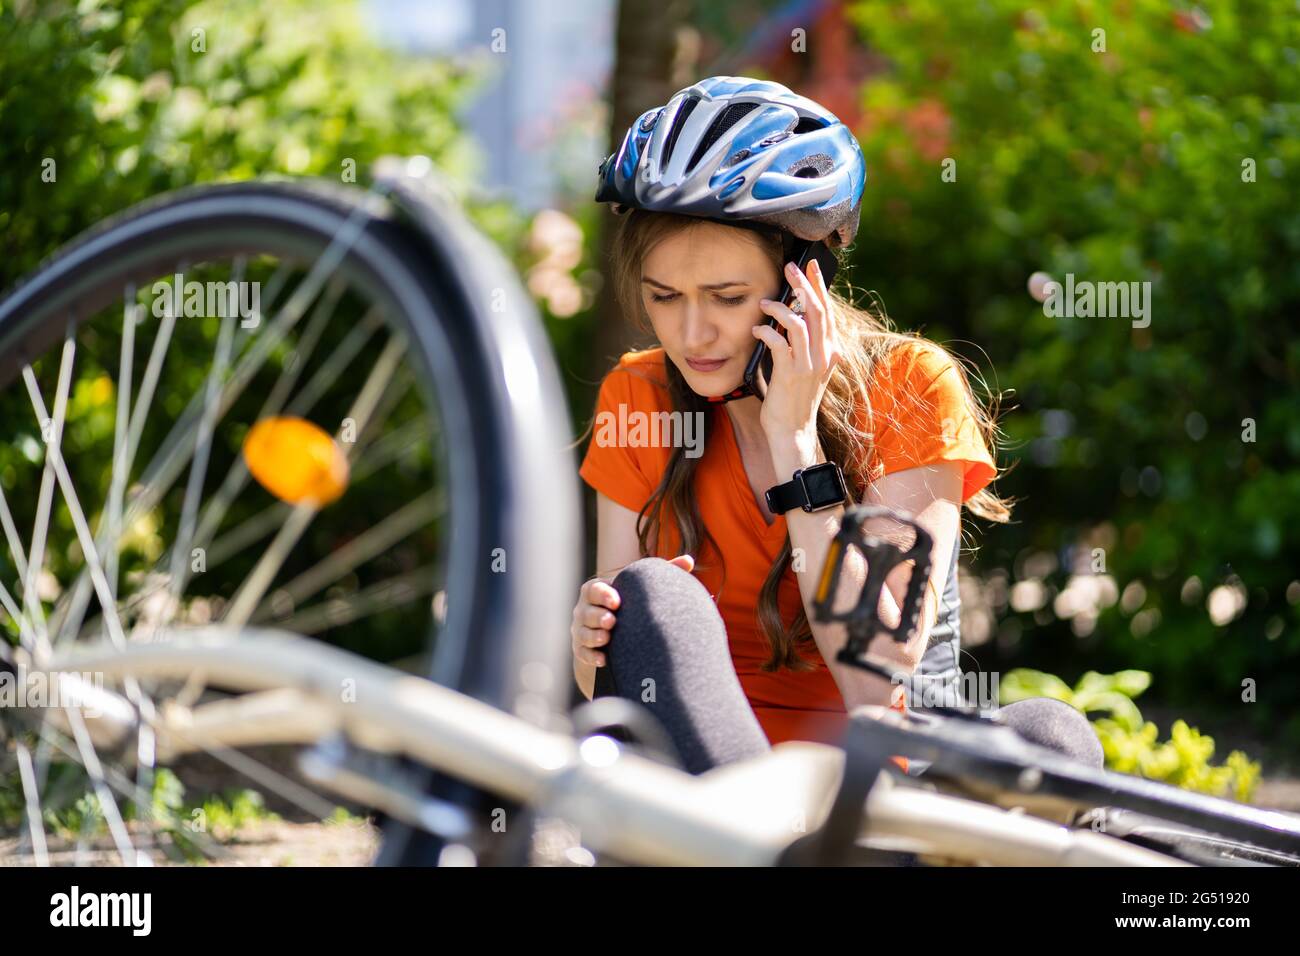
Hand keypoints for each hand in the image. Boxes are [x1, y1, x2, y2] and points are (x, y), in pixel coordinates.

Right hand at [571, 553, 694, 666]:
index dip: (603, 594)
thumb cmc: (629, 604)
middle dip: (597, 616)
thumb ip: (661, 573)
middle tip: (611, 621)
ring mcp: (582, 630)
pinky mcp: (583, 649)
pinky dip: (593, 657)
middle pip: (586, 612)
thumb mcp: (639, 588)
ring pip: (583, 633)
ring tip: (607, 638)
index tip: (617, 601)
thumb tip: (689, 561)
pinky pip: (583, 653)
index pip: (593, 590)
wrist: (612, 634)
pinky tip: (604, 659)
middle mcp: (585, 610)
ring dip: (594, 636)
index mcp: (597, 592)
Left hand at [753, 257, 840, 441]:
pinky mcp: (790, 374)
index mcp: (830, 352)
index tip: (810, 266)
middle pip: (817, 310)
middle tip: (790, 267)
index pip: (828, 312)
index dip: (820, 286)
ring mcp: (808, 365)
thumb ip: (807, 345)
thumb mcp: (808, 369)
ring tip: (765, 303)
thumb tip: (793, 316)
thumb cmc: (795, 398)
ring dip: (781, 308)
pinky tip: (757, 329)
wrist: (793, 430)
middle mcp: (823, 356)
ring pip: (799, 323)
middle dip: (803, 285)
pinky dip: (766, 331)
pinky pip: (778, 343)